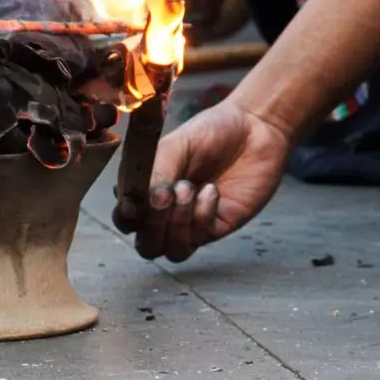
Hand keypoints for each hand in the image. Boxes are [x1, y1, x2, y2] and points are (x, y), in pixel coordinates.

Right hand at [114, 99, 291, 261]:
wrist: (254, 128)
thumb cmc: (209, 131)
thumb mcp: (174, 145)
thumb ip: (156, 172)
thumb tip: (144, 201)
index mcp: (146, 190)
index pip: (125, 218)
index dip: (125, 217)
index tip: (133, 205)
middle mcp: (165, 212)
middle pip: (146, 245)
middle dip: (152, 227)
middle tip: (165, 196)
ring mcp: (191, 223)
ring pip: (171, 251)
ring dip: (177, 224)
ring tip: (189, 188)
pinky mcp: (217, 226)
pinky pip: (201, 237)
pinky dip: (202, 215)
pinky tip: (211, 189)